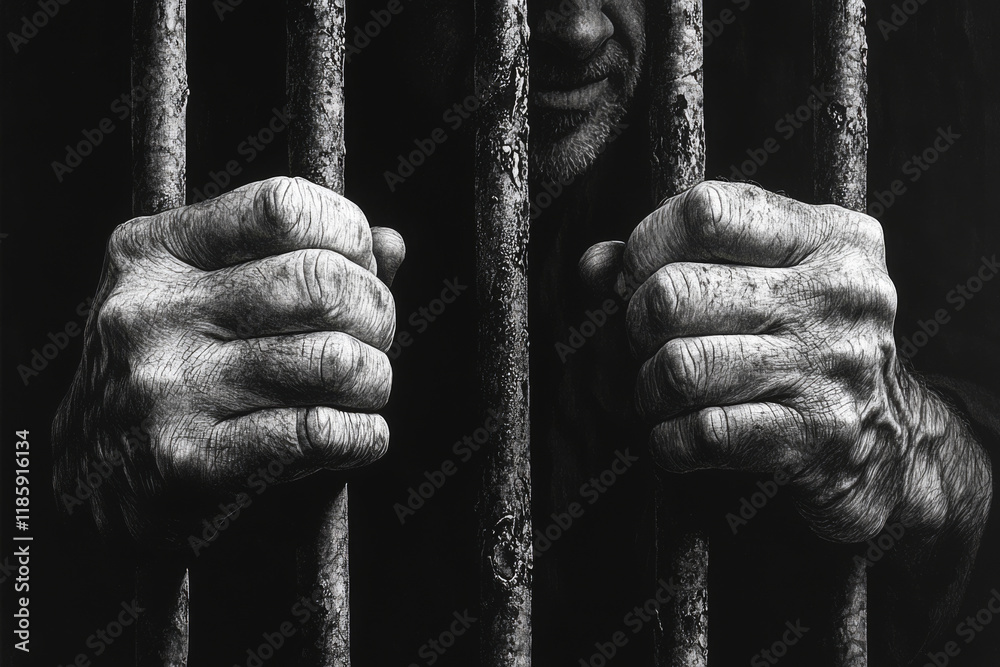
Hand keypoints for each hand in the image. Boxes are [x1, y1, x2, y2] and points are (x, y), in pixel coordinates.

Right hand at [53, 177, 405, 546]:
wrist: (89, 477)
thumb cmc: (169, 367)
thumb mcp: (203, 291)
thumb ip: (296, 259)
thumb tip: (391, 246)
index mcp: (154, 251)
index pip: (283, 206)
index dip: (350, 232)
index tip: (362, 266)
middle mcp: (152, 311)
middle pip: (321, 282)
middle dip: (377, 311)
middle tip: (376, 336)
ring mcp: (165, 387)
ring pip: (333, 359)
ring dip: (375, 378)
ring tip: (364, 387)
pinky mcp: (188, 460)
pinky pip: (319, 432)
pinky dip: (365, 435)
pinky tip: (357, 434)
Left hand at [582, 181, 988, 543]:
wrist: (894, 440)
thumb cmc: (802, 340)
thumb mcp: (763, 275)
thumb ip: (673, 257)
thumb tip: (594, 267)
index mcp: (826, 234)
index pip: (706, 212)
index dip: (647, 243)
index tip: (639, 275)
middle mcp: (836, 292)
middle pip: (674, 294)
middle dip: (634, 325)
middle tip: (643, 341)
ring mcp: (830, 366)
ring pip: (678, 368)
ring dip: (645, 389)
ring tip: (657, 391)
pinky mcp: (816, 437)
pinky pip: (702, 434)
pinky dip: (668, 440)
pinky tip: (678, 434)